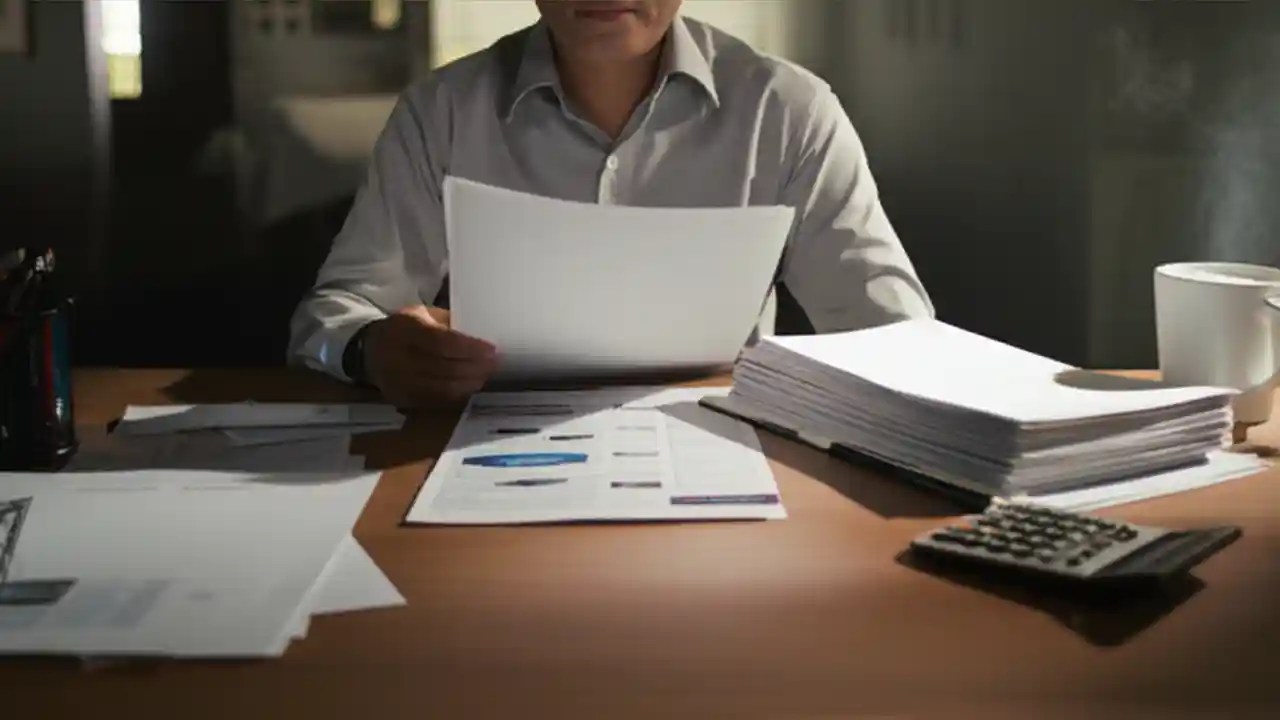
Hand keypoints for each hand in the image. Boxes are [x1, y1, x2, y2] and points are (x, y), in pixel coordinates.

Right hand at [364, 305, 497, 407]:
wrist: (368, 351)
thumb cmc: (404, 329)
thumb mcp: (422, 314)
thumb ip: (448, 322)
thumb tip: (481, 334)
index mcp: (404, 329)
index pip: (441, 342)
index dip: (469, 348)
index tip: (491, 349)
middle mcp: (398, 357)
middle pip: (444, 368)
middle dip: (474, 368)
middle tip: (493, 364)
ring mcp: (398, 382)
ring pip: (441, 388)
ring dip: (469, 384)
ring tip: (485, 376)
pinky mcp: (401, 400)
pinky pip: (435, 401)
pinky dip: (456, 395)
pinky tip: (469, 387)